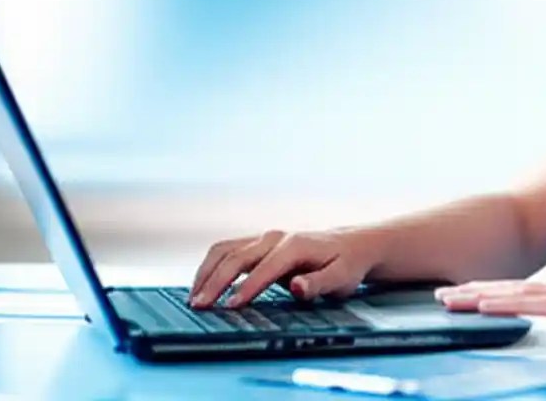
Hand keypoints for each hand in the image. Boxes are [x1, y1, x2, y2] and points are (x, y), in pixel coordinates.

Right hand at [189, 228, 376, 308]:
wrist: (352, 245)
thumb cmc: (346, 265)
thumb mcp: (342, 278)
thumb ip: (319, 283)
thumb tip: (296, 286)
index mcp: (295, 246)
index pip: (265, 268)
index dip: (247, 288)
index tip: (230, 307)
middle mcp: (275, 238)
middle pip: (237, 257)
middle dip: (215, 282)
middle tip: (199, 307)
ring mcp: (264, 239)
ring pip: (225, 250)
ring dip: (206, 273)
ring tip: (194, 299)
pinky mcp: (257, 244)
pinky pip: (226, 251)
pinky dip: (210, 267)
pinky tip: (201, 286)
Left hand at [434, 278, 545, 339]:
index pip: (529, 295)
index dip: (495, 294)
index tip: (465, 297)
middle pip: (517, 291)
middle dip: (476, 292)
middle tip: (440, 294)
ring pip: (521, 294)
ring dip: (481, 296)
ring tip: (449, 299)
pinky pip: (544, 305)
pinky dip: (511, 303)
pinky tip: (488, 306)